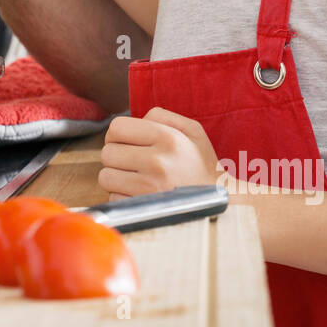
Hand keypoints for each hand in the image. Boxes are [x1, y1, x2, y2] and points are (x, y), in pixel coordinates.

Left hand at [98, 107, 219, 199]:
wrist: (221, 202)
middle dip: (116, 156)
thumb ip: (161, 116)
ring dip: (116, 177)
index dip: (116, 134)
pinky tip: (139, 194)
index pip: (116, 128)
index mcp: (167, 137)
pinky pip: (113, 198)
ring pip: (105, 177)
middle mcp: (157, 162)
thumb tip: (134, 119)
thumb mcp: (192, 130)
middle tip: (132, 161)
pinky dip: (121, 197)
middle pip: (107, 152)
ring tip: (135, 178)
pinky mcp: (143, 209)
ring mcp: (149, 188)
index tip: (126, 142)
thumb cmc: (201, 163)